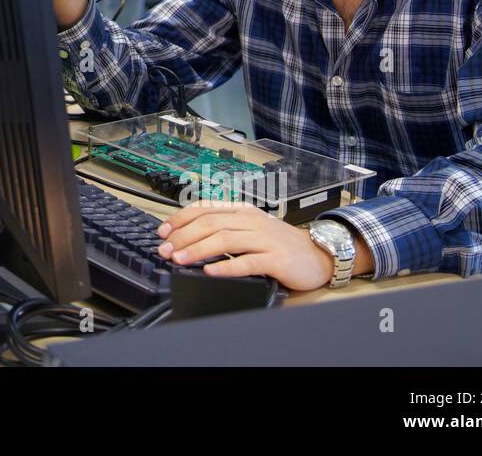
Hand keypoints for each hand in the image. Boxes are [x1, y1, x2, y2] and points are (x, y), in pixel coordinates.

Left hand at [155, 201, 339, 291]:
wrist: (318, 254)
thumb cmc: (280, 243)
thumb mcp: (250, 228)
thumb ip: (224, 228)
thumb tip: (188, 237)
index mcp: (242, 210)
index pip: (204, 208)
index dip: (180, 218)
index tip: (163, 231)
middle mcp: (251, 221)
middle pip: (210, 223)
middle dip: (183, 236)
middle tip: (165, 249)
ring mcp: (264, 239)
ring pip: (224, 240)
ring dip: (198, 250)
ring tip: (179, 259)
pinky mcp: (276, 259)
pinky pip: (247, 262)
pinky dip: (226, 267)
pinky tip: (210, 272)